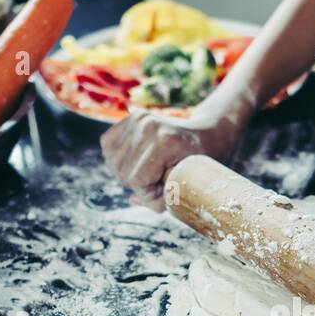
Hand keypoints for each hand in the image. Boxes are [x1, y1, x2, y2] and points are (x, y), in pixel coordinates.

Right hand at [100, 100, 247, 209]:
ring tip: (147, 171)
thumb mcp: (186, 187)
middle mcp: (148, 126)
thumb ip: (160, 199)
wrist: (207, 134)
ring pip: (112, 160)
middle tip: (157, 182)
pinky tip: (135, 160)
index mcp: (164, 142)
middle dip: (138, 184)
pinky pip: (108, 144)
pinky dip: (117, 156)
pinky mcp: (132, 116)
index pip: (136, 179)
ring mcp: (139, 118)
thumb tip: (132, 199)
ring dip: (127, 172)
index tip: (163, 192)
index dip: (147, 193)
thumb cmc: (199, 164)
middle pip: (122, 170)